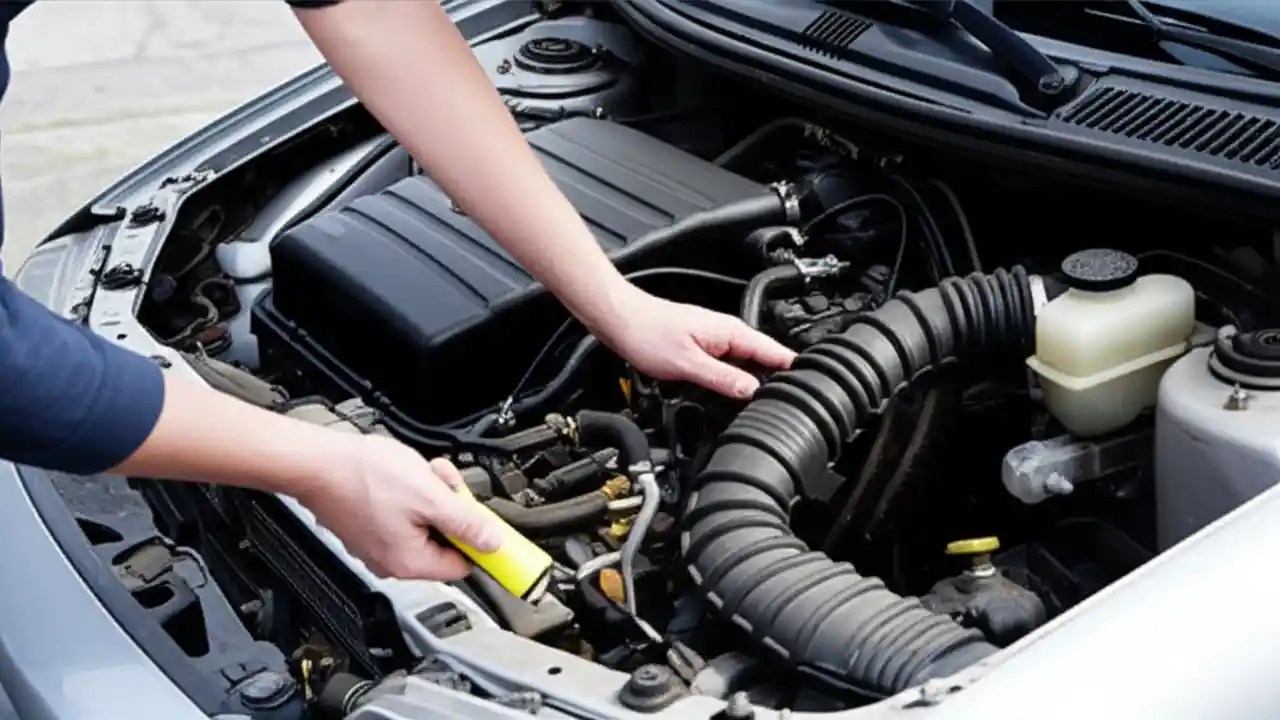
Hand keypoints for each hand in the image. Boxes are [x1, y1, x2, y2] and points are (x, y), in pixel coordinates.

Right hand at [295, 434, 502, 579]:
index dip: (476, 538)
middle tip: (444, 484)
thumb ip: (465, 523)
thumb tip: (492, 543)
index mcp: (410, 562)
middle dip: (450, 508)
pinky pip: (403, 516)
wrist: (317, 462)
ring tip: (422, 474)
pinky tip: (403, 476)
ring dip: (431, 496)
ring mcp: (377, 544)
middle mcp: (391, 561)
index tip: (481, 517)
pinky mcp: (367, 526)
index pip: (462, 565)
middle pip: (444, 542)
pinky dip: (410, 495)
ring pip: (424, 524)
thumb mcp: (430, 496)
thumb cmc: (364, 477)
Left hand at [594, 287, 795, 399]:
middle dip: (772, 382)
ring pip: (744, 366)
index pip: (774, 352)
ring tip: (757, 407)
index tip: (808, 388)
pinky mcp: (702, 348)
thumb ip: (722, 379)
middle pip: (762, 361)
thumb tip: (753, 392)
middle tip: (780, 409)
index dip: (793, 370)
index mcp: (731, 333)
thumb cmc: (646, 333)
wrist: (620, 320)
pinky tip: (728, 395)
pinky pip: (727, 366)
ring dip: (750, 383)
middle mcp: (727, 334)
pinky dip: (731, 380)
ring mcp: (715, 340)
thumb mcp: (688, 364)